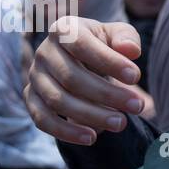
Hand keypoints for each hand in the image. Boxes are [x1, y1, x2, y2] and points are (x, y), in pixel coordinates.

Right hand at [24, 16, 143, 144]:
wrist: (81, 62)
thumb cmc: (103, 46)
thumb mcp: (117, 36)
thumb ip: (126, 38)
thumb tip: (131, 51)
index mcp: (63, 30)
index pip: (81, 44)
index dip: (108, 61)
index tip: (136, 77)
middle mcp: (44, 52)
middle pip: (71, 77)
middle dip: (107, 94)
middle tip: (137, 106)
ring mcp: (35, 77)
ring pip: (58, 101)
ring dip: (91, 115)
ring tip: (121, 124)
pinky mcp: (31, 99)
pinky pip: (43, 119)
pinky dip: (66, 132)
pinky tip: (92, 138)